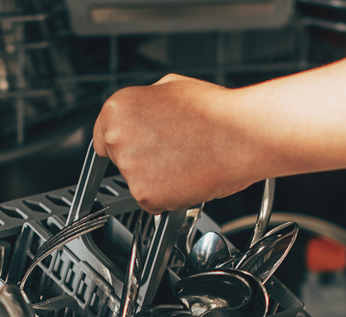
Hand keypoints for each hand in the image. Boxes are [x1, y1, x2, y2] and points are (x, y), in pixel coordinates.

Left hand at [92, 75, 260, 213]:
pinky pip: (152, 202)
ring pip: (137, 182)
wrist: (243, 134)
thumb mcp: (172, 85)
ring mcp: (130, 167)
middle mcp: (117, 136)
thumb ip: (147, 100)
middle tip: (172, 152)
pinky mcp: (145, 194)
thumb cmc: (216, 111)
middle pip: (119, 160)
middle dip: (142, 160)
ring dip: (156, 179)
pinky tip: (187, 177)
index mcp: (118, 107)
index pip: (103, 136)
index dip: (124, 143)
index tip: (136, 148)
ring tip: (185, 161)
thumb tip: (144, 109)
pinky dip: (168, 197)